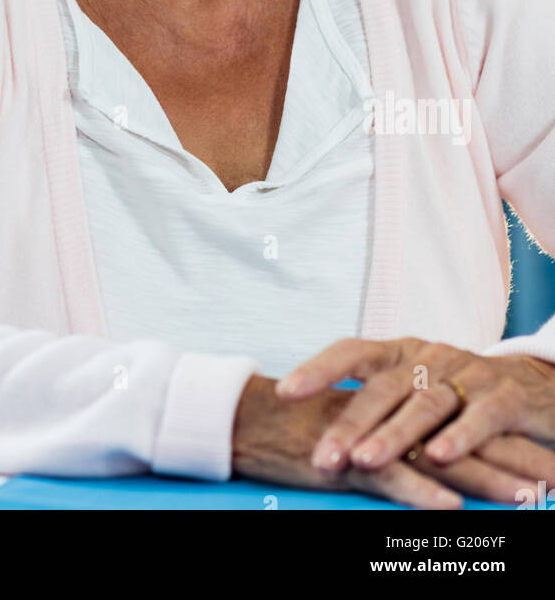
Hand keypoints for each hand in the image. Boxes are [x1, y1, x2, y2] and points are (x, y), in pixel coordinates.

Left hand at [274, 337, 554, 488]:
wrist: (535, 388)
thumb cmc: (459, 396)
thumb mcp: (415, 392)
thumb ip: (376, 406)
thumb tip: (316, 431)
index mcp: (400, 352)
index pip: (351, 351)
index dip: (318, 369)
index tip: (283, 392)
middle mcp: (428, 356)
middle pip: (383, 386)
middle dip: (350, 423)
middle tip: (323, 458)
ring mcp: (467, 373)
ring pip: (424, 403)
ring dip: (393, 434)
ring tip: (365, 462)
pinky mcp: (505, 397)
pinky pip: (479, 416)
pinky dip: (459, 437)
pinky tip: (438, 457)